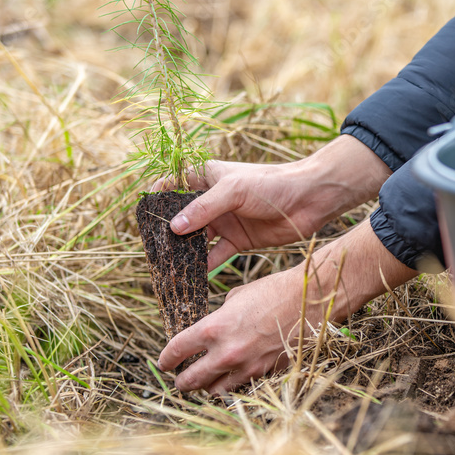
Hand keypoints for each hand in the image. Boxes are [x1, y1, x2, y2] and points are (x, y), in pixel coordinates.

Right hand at [152, 135, 392, 269]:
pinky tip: (192, 278)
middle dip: (167, 232)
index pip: (173, 185)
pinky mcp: (239, 240)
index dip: (157, 198)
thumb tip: (173, 228)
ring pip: (196, 238)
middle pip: (182, 216)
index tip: (143, 216)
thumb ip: (204, 208)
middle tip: (151, 251)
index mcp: (208, 177)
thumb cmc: (273, 184)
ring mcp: (226, 221)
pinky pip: (216, 255)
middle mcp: (213, 199)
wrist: (311, 199)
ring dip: (183, 252)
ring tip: (167, 268)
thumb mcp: (235, 190)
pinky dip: (204, 266)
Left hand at [157, 220, 419, 393]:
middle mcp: (226, 353)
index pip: (176, 351)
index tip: (163, 362)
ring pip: (215, 391)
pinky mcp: (266, 373)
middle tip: (178, 378)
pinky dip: (233, 384)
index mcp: (213, 329)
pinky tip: (232, 377)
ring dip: (206, 387)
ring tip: (204, 382)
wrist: (311, 300)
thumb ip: (219, 316)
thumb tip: (212, 328)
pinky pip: (241, 386)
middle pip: (190, 380)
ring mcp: (247, 367)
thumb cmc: (275, 291)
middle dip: (181, 380)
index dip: (165, 359)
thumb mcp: (237, 296)